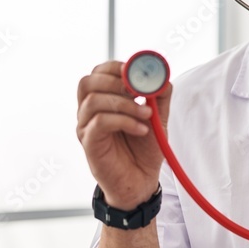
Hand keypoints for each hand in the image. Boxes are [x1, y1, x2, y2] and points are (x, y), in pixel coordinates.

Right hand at [76, 61, 172, 209]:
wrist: (141, 180)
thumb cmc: (144, 148)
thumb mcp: (157, 116)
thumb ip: (159, 95)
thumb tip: (162, 76)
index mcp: (103, 99)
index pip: (98, 72)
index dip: (116, 67)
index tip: (137, 72)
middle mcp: (89, 111)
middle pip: (88, 82)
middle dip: (116, 81)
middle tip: (140, 92)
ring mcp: (86, 127)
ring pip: (93, 101)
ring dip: (125, 104)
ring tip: (146, 115)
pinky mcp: (89, 143)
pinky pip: (100, 123)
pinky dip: (124, 121)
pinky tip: (142, 129)